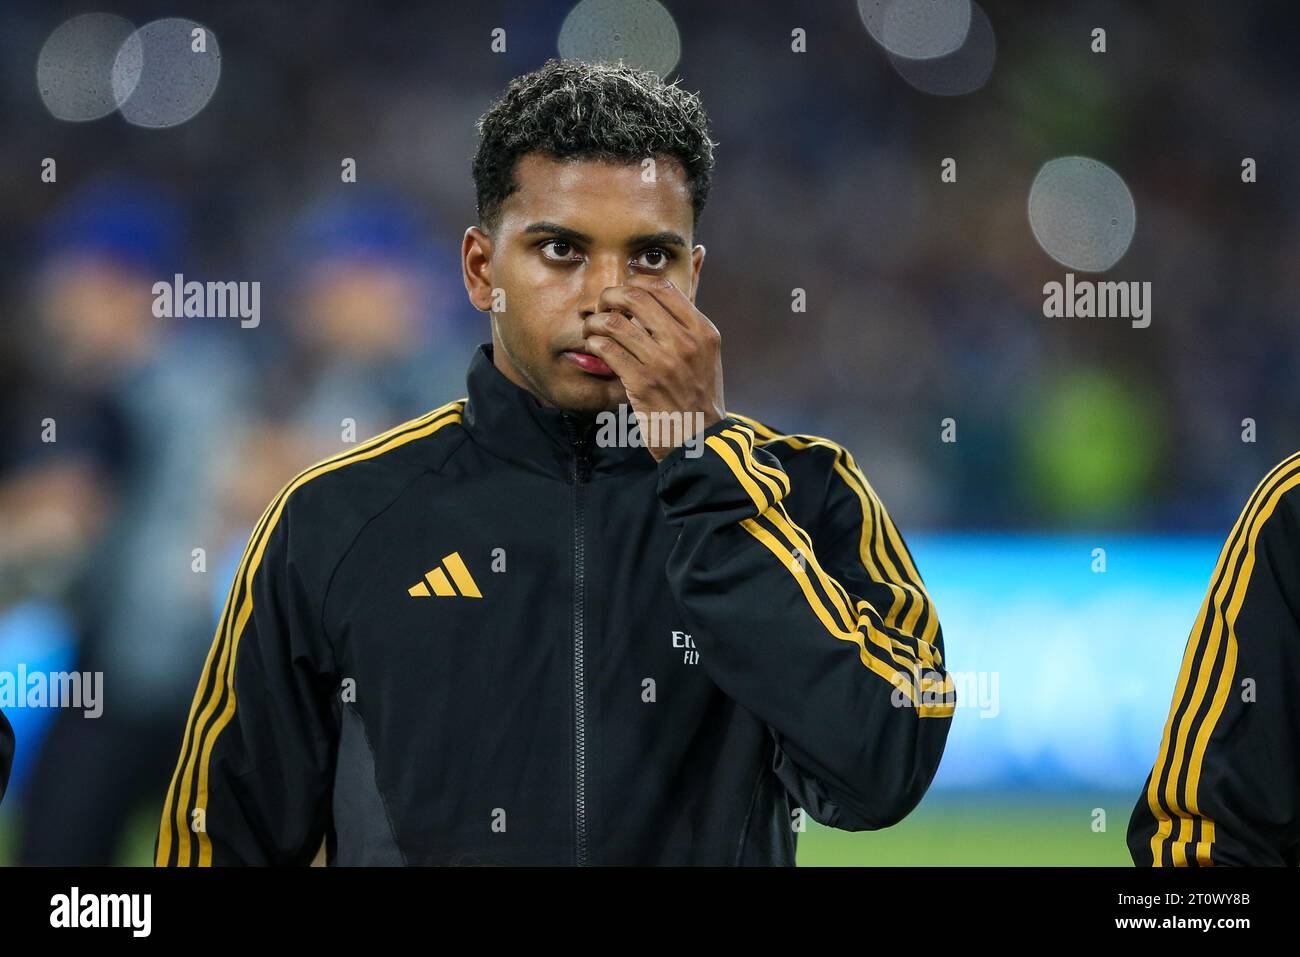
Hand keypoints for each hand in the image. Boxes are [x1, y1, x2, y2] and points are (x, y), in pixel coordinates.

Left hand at [582, 274, 724, 460]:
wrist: (700, 441)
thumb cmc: (699, 394)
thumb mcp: (707, 351)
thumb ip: (691, 312)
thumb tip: (698, 255)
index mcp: (703, 331)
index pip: (663, 287)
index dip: (635, 283)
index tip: (624, 293)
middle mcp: (686, 343)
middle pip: (636, 297)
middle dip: (611, 296)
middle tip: (603, 306)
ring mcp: (664, 363)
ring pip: (616, 322)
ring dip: (596, 321)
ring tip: (593, 328)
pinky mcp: (642, 383)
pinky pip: (607, 349)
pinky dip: (595, 344)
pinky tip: (596, 348)